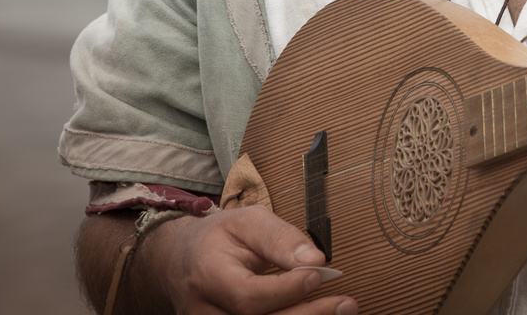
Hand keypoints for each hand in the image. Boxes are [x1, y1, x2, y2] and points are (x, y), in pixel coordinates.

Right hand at [149, 205, 354, 314]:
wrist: (180, 260)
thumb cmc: (218, 237)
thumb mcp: (247, 221)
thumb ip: (280, 238)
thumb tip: (316, 260)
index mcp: (208, 276)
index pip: (248, 295)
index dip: (286, 290)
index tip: (318, 275)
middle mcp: (205, 311)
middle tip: (346, 304)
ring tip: (340, 310)